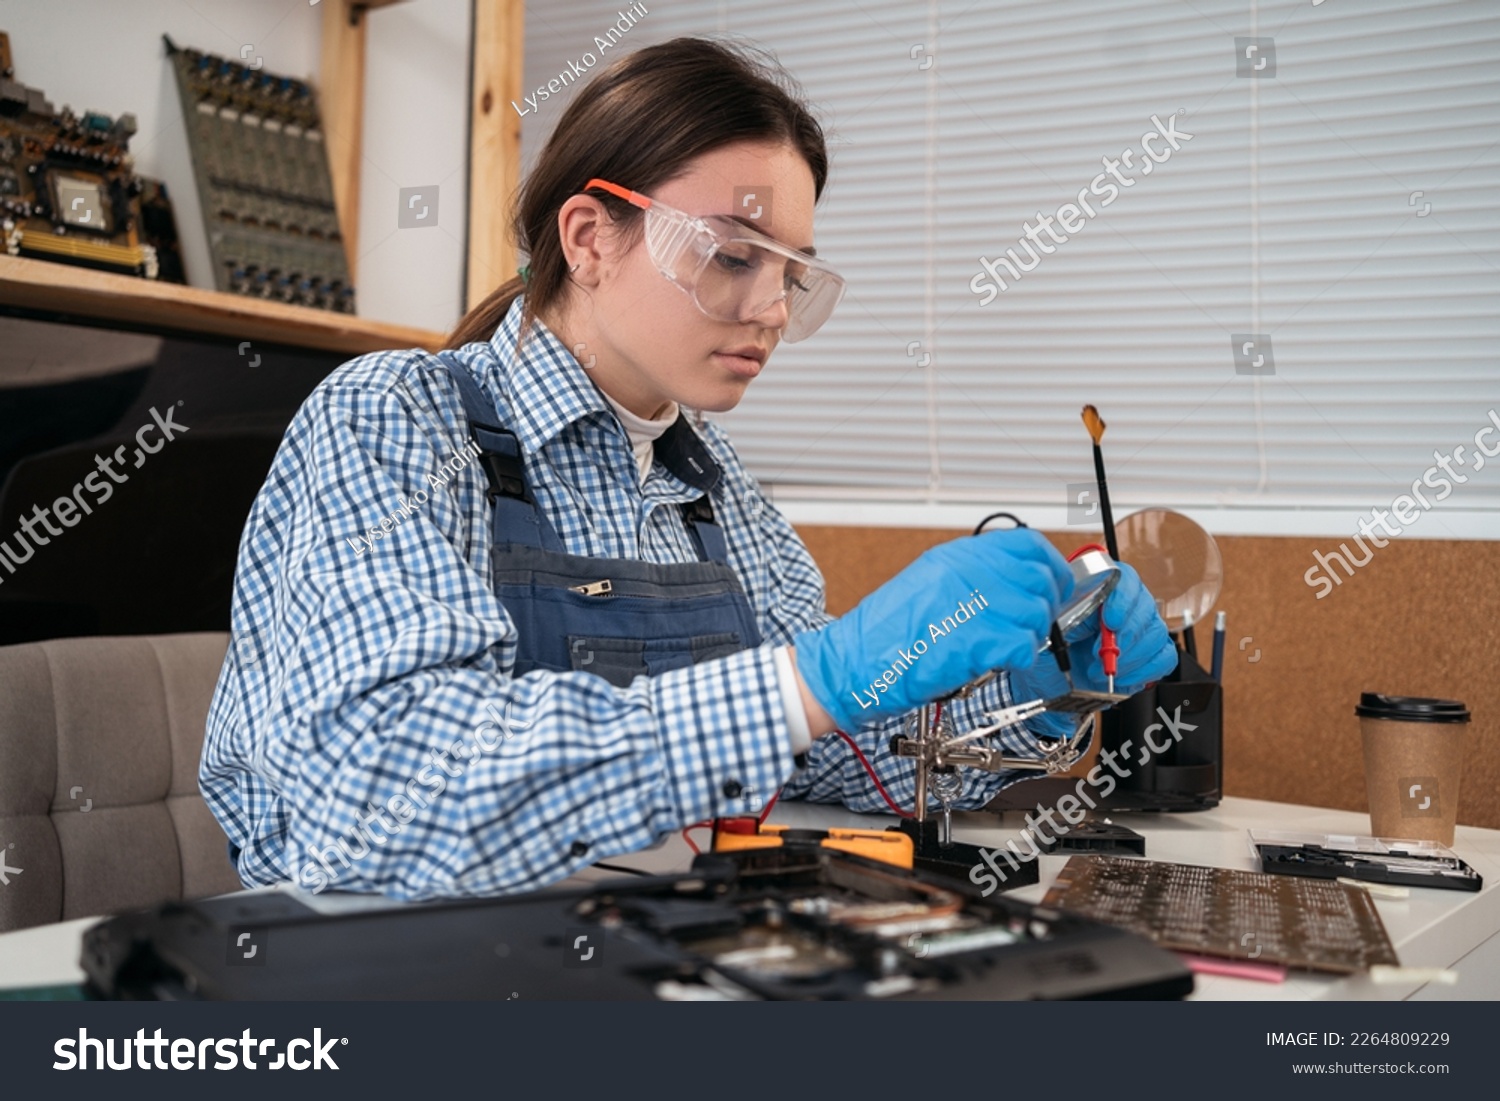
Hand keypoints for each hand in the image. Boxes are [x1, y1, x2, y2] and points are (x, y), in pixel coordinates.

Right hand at [793, 529, 1074, 731]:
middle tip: (1031, 625)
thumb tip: (1014, 583)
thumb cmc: (882, 634)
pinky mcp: (974, 640)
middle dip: (1046, 606)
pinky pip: (1023, 646)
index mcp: (955, 556)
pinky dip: (1018, 658)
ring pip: (1036, 615)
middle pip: (1039, 580)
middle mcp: (966, 573)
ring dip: (1029, 636)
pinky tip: (997, 661)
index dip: (1050, 567)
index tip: (1053, 585)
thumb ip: (970, 577)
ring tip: (1005, 647)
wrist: (852, 662)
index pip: (1028, 545)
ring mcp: (971, 604)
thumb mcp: (926, 584)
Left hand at [1059, 561, 1176, 694]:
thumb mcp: (1053, 626)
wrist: (1049, 679)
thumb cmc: (1049, 647)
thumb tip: (1091, 613)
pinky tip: (1121, 677)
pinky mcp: (1148, 658)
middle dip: (1125, 636)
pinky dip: (1144, 671)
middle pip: (1146, 609)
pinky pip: (1164, 659)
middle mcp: (1125, 607)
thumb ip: (1073, 613)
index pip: (1126, 580)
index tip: (1111, 621)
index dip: (1123, 599)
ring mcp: (1140, 632)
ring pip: (1157, 635)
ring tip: (1103, 669)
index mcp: (1101, 588)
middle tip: (1100, 653)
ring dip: (1130, 657)